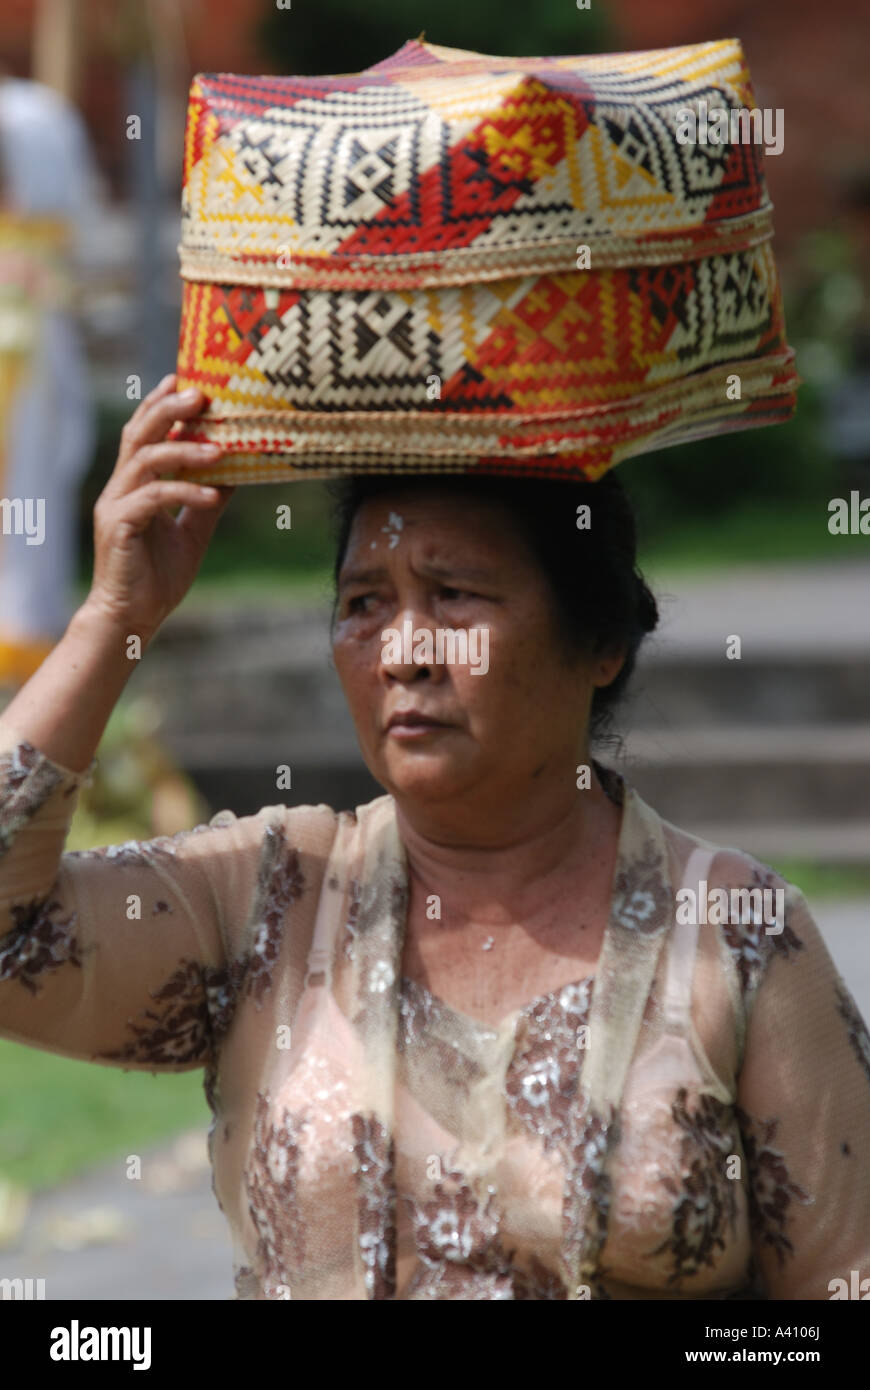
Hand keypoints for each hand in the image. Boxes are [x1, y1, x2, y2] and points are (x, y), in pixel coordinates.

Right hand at [85, 374, 234, 638]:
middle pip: (138, 434)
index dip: (161, 403)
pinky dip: (185, 492)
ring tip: (220, 448)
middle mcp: (121, 488)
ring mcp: (117, 505)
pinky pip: (154, 498)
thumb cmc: (158, 578)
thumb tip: (238, 470)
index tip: (187, 380)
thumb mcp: (194, 532)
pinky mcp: (119, 526)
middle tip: (201, 394)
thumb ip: (209, 499)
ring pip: (146, 460)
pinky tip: (214, 495)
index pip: (144, 433)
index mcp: (135, 485)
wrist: (133, 618)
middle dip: (168, 409)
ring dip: (184, 449)